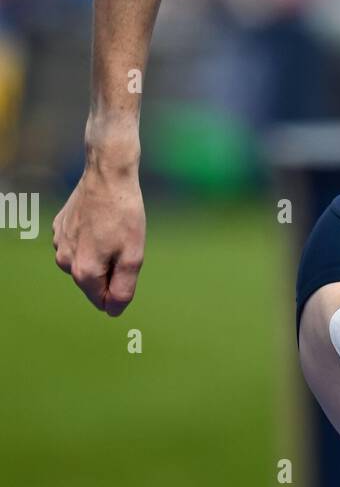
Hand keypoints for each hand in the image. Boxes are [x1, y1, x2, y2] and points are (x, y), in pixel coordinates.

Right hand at [53, 165, 145, 314]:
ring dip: (100, 252)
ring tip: (112, 229)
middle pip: (93, 280)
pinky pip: (78, 243)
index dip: (120, 288)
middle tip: (123, 242)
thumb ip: (123, 288)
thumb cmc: (124, 214)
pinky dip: (90, 237)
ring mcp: (59, 244)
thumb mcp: (133, 255)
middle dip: (111, 268)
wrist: (107, 175)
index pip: (103, 301)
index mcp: (84, 272)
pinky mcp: (59, 228)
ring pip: (85, 261)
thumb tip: (113, 311)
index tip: (128, 264)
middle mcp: (65, 262)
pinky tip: (100, 220)